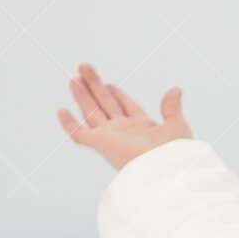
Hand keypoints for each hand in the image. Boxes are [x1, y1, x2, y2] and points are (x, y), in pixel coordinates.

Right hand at [56, 63, 190, 169]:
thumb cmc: (174, 154)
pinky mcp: (100, 144)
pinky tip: (61, 110)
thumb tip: (176, 90)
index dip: (116, 93)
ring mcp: (110, 137)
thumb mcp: (177, 125)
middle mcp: (124, 131)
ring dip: (82, 95)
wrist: (163, 169)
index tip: (109, 83)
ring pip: (91, 112)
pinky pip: (79, 133)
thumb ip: (172, 107)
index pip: (125, 106)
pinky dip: (68, 123)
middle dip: (94, 86)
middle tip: (83, 68)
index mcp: (142, 127)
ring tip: (74, 78)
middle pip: (105, 104)